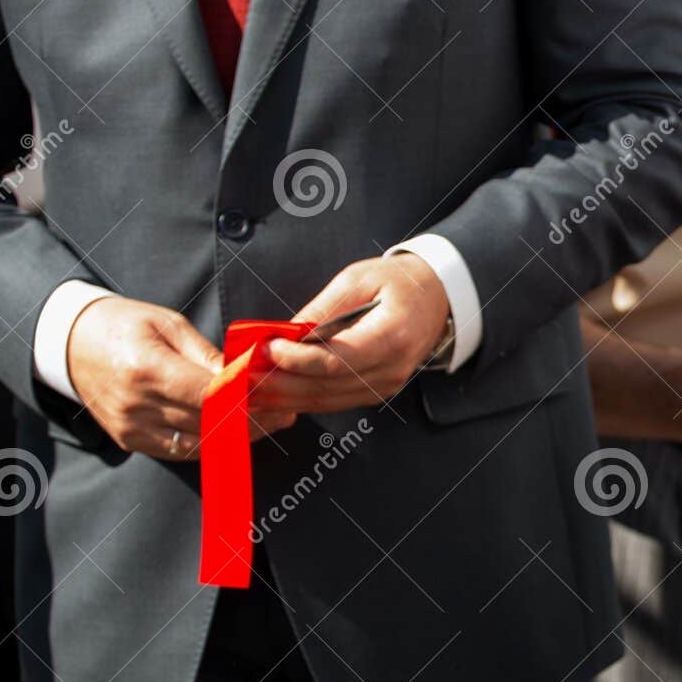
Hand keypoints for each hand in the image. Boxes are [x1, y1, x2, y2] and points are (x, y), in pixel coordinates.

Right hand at [67, 297, 294, 459]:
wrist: (70, 342)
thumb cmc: (123, 323)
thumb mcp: (169, 324)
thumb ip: (208, 355)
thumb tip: (245, 376)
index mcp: (148, 369)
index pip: (209, 396)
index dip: (246, 400)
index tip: (277, 396)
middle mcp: (138, 405)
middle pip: (209, 424)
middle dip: (253, 420)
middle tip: (286, 411)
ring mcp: (132, 428)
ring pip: (200, 444)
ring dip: (238, 437)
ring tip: (270, 423)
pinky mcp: (130, 440)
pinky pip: (180, 450)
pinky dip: (212, 444)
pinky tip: (238, 432)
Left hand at [257, 254, 449, 413]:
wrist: (437, 298)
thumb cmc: (399, 283)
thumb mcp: (359, 280)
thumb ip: (323, 308)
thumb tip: (286, 333)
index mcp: (392, 337)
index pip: (338, 360)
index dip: (298, 360)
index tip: (267, 348)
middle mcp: (392, 369)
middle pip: (328, 386)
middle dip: (281, 383)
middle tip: (244, 375)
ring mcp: (386, 385)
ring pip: (327, 400)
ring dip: (285, 398)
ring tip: (250, 388)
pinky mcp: (376, 391)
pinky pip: (334, 401)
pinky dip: (302, 399)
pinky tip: (274, 394)